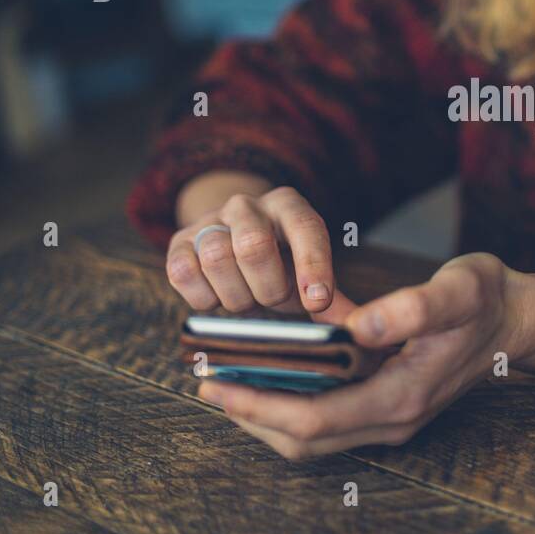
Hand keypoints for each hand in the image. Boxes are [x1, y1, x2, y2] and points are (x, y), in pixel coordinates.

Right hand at [167, 184, 354, 317]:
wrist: (233, 244)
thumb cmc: (280, 266)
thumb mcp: (308, 276)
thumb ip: (332, 300)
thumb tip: (356, 328)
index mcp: (289, 206)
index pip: (305, 228)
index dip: (312, 265)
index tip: (316, 303)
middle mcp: (248, 205)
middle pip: (254, 245)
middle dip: (267, 287)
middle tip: (273, 301)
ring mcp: (210, 220)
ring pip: (216, 257)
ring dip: (235, 294)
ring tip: (246, 299)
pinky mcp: (177, 242)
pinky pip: (182, 271)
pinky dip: (202, 296)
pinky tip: (217, 296)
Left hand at [198, 252, 534, 458]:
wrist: (518, 318)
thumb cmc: (486, 300)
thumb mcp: (457, 290)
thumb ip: (411, 307)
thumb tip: (356, 325)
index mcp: (401, 396)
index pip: (315, 418)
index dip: (260, 406)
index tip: (217, 384)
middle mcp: (392, 417)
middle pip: (304, 439)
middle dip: (251, 416)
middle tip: (206, 383)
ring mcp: (391, 416)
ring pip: (313, 436)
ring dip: (266, 415)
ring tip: (228, 381)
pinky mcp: (388, 404)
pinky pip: (327, 419)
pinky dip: (291, 404)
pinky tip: (272, 373)